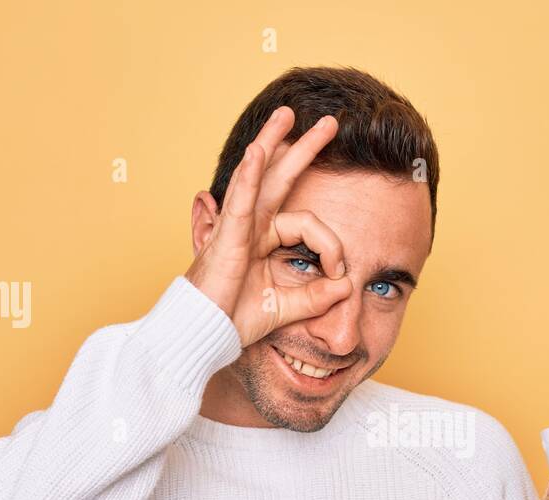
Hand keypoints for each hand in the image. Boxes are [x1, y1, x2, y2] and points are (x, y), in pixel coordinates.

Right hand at [184, 106, 354, 346]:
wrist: (202, 335)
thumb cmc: (232, 321)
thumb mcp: (285, 309)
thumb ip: (315, 297)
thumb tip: (347, 285)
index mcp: (263, 239)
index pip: (309, 225)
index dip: (332, 246)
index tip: (340, 273)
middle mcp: (250, 227)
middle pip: (279, 178)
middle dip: (302, 148)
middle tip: (329, 123)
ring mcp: (236, 228)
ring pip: (256, 177)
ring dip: (272, 142)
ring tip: (287, 115)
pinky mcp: (226, 239)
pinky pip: (241, 202)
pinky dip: (250, 177)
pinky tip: (258, 152)